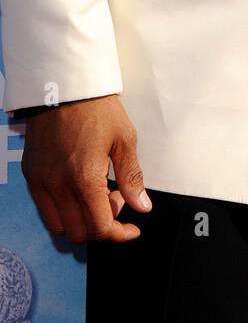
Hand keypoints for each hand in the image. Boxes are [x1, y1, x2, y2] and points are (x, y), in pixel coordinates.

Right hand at [20, 95, 151, 242]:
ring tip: (98, 194)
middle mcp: (58, 186)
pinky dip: (64, 210)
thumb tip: (142, 207)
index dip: (119, 235)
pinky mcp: (31, 175)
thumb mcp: (124, 139)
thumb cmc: (98, 110)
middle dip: (102, 225)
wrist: (64, 87)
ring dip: (81, 221)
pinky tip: (79, 189)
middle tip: (116, 199)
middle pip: (79, 233)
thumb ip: (132, 178)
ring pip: (60, 226)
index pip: (100, 227)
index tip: (132, 229)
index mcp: (84, 179)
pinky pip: (45, 209)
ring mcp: (41, 182)